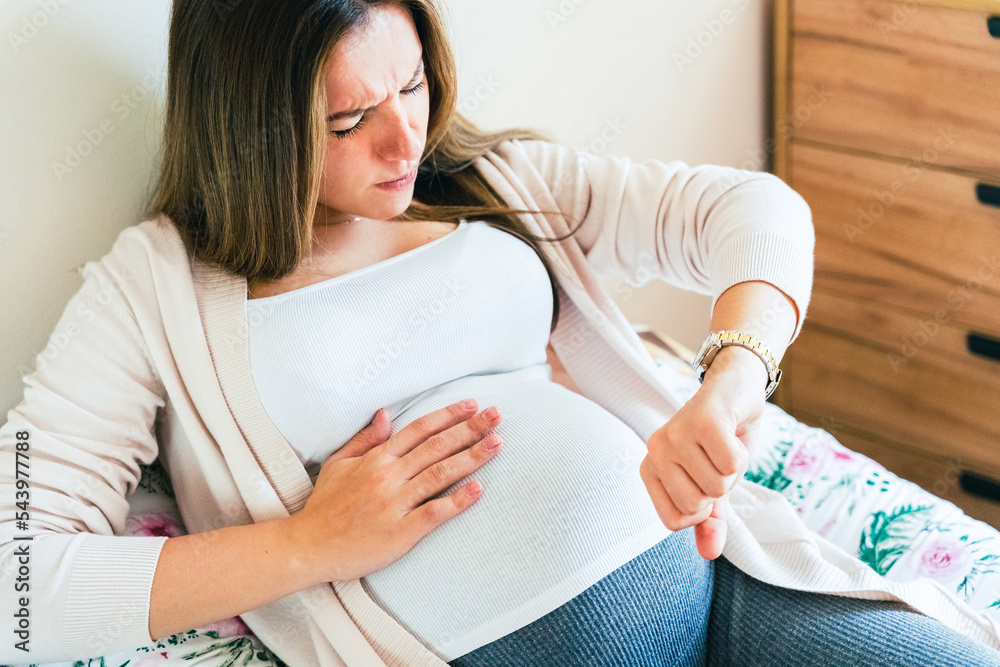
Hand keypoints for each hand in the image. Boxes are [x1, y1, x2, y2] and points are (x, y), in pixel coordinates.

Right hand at [287, 399, 501, 582]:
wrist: (308, 547)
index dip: (448, 415)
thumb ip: (365, 439)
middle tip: (496, 416)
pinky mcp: (400, 531)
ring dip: (472, 457)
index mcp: (376, 459)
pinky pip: (434, 513)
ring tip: (497, 444)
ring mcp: (395, 503)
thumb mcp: (339, 464)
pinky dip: (457, 500)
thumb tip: (385, 414)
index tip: (472, 405)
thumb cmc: (324, 507)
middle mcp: (388, 476)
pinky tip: (478, 489)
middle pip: (436, 446)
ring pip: (440, 474)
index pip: (419, 429)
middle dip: (470, 429)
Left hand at [640, 346, 765, 559]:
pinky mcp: (702, 421)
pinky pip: (732, 465)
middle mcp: (656, 451)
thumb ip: (708, 520)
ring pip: (717, 487)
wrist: (734, 389)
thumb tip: (709, 554)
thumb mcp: (713, 484)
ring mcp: (676, 434)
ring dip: (732, 471)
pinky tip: (733, 433)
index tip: (704, 481)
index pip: (674, 522)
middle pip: (695, 507)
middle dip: (717, 490)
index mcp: (650, 469)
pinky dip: (742, 454)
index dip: (701, 511)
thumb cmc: (720, 440)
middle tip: (715, 460)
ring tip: (723, 445)